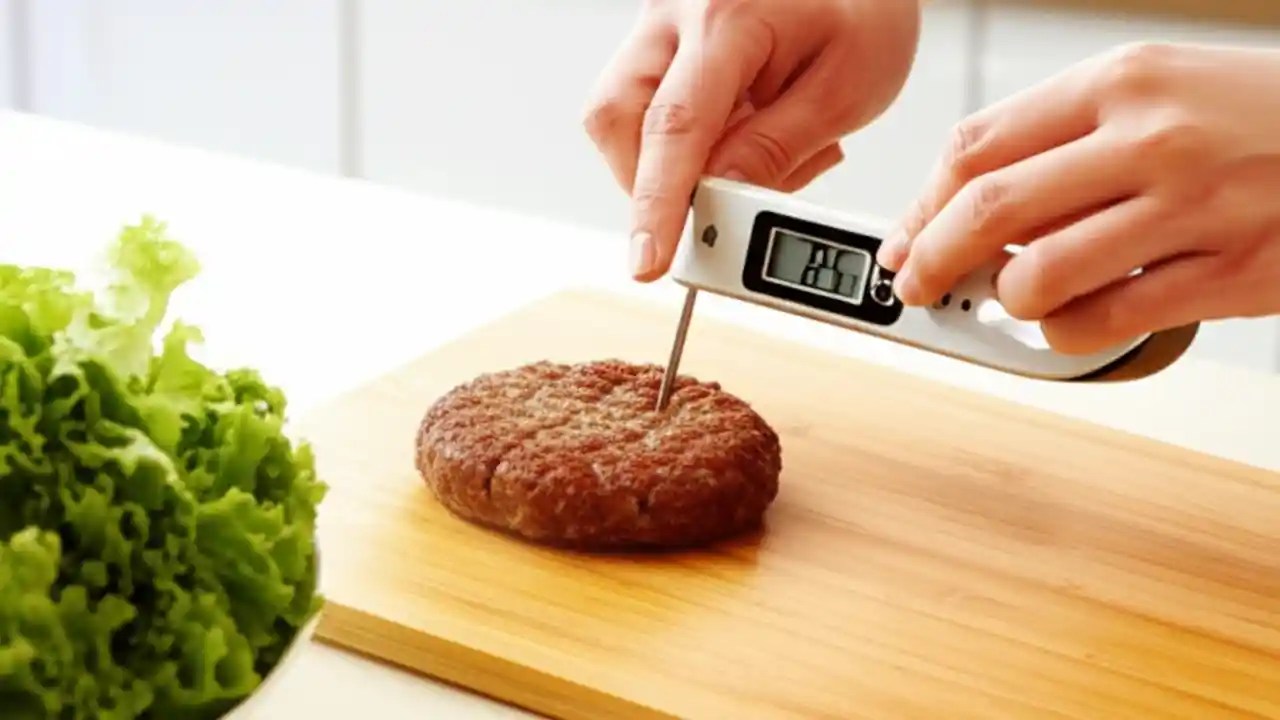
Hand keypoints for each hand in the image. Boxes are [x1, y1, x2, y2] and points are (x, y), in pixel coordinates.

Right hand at [583, 0, 920, 280]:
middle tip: (708, 205)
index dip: (656, 203)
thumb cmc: (864, 10)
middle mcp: (677, 11)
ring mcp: (661, 22)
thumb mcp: (844, 89)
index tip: (648, 260)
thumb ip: (773, 149)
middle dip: (650, 180)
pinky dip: (682, 137)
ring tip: (743, 154)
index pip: (674, 127)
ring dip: (667, 160)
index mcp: (728, 17)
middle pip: (617, 116)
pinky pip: (647, 101)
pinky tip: (737, 130)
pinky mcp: (662, 38)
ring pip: (622, 111)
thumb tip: (715, 201)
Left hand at [879, 42, 1279, 354]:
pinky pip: (1104, 321)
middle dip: (930, 258)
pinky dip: (1062, 334)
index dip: (922, 202)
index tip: (905, 236)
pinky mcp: (1228, 273)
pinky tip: (1067, 322)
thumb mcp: (1158, 93)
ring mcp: (1192, 207)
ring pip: (1039, 274)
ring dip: (1004, 301)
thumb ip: (1066, 141)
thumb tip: (967, 205)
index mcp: (1121, 82)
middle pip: (988, 207)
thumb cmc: (1257, 119)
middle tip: (916, 286)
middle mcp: (1151, 137)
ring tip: (1013, 299)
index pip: (978, 145)